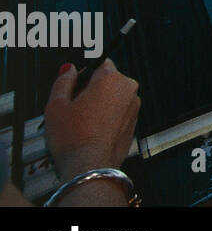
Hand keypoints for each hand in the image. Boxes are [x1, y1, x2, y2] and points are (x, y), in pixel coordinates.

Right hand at [43, 59, 139, 180]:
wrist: (90, 166)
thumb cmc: (72, 137)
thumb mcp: (56, 105)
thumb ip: (63, 81)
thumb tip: (69, 68)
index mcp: (111, 78)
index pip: (99, 63)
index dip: (83, 75)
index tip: (73, 88)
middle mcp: (128, 88)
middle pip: (107, 80)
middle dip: (91, 89)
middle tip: (74, 108)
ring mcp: (134, 106)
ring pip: (113, 96)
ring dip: (100, 103)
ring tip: (82, 122)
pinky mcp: (135, 122)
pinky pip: (119, 111)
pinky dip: (107, 116)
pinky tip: (92, 130)